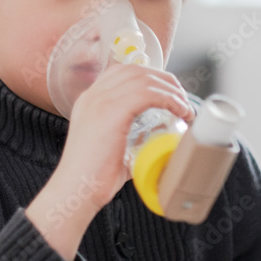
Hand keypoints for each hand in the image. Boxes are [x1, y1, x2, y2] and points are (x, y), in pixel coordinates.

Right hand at [57, 62, 195, 210]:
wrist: (75, 190)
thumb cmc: (93, 178)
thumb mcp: (111, 148)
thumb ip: (130, 139)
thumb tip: (156, 143)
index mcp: (89, 101)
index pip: (122, 72)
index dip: (150, 77)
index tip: (168, 92)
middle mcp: (92, 96)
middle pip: (135, 70)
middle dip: (164, 80)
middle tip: (182, 98)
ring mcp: (100, 102)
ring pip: (144, 80)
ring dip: (171, 90)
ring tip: (185, 107)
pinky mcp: (111, 112)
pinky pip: (148, 94)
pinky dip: (169, 99)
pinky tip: (180, 111)